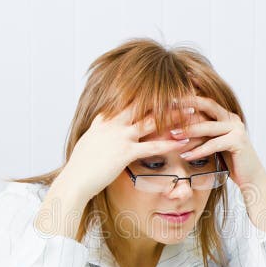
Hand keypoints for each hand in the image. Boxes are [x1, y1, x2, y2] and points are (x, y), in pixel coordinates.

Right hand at [58, 103, 193, 200]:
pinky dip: (170, 143)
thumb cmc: (81, 166)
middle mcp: (112, 123)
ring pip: (151, 121)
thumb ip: (99, 131)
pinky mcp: (125, 153)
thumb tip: (102, 128)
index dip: (147, 92)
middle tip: (183, 92)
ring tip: (191, 111)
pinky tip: (183, 141)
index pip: (128, 99)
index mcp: (104, 119)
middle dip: (164, 98)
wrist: (74, 181)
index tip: (164, 86)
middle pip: (143, 105)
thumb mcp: (89, 141)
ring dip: (173, 116)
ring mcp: (119, 137)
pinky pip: (152, 146)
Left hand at [169, 95, 264, 188]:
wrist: (251, 177)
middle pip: (207, 106)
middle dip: (186, 104)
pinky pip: (214, 144)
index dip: (188, 99)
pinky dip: (198, 150)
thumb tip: (175, 130)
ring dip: (188, 131)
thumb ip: (201, 134)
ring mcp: (237, 129)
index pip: (205, 102)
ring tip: (172, 135)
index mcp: (226, 116)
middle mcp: (232, 118)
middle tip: (167, 107)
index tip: (170, 99)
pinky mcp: (238, 142)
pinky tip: (186, 156)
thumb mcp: (212, 143)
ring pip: (208, 126)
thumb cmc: (230, 161)